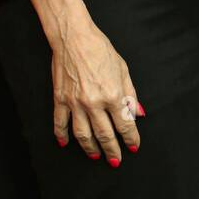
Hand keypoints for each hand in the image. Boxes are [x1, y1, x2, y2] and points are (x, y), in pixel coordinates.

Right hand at [51, 20, 144, 162]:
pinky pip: (60, 124)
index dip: (131, 138)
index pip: (125, 125)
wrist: (74, 38)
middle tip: (116, 160)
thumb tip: (138, 113)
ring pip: (83, 135)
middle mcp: (94, 103)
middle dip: (112, 151)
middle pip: (105, 135)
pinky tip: (65, 144)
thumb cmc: (100, 50)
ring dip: (90, 149)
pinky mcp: (60, 100)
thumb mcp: (123, 69)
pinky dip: (62, 136)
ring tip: (95, 156)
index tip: (133, 146)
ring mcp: (75, 103)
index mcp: (113, 95)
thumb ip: (131, 94)